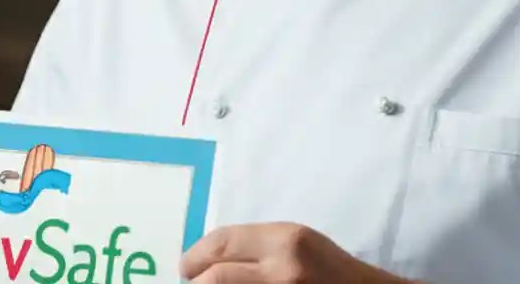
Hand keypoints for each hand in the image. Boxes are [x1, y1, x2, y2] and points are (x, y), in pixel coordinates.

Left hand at [180, 223, 414, 282]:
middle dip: (195, 282)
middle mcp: (283, 270)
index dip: (195, 256)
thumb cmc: (332, 272)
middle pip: (214, 278)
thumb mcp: (298, 245)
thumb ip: (259, 247)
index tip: (187, 267)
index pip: (221, 243)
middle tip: (191, 283)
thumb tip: (207, 259)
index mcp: (286, 240)